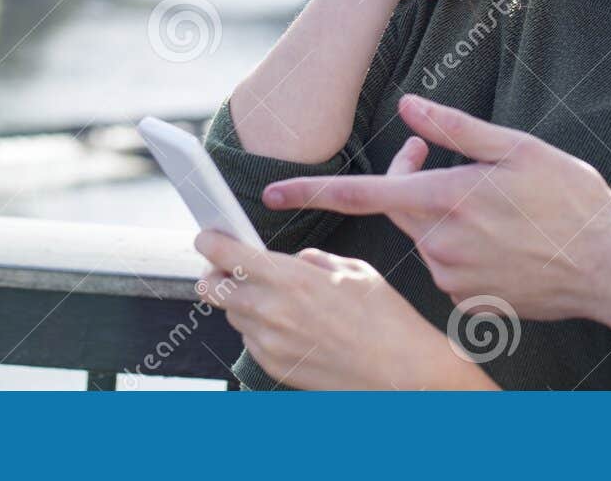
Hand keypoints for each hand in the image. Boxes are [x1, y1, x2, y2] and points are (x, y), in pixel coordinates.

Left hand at [194, 228, 495, 390]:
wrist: (402, 374)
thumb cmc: (386, 321)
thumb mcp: (353, 270)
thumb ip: (312, 260)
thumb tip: (293, 261)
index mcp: (291, 279)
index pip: (226, 254)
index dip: (210, 241)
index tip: (208, 237)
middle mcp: (272, 312)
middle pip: (212, 289)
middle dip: (215, 274)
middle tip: (229, 268)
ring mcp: (271, 344)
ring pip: (232, 315)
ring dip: (242, 303)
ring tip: (275, 300)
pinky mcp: (275, 368)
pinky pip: (252, 341)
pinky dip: (261, 330)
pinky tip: (291, 327)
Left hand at [262, 94, 610, 322]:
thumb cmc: (571, 201)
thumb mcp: (517, 149)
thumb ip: (456, 129)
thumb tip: (408, 108)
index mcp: (447, 200)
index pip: (363, 193)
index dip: (313, 192)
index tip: (271, 194)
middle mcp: (441, 244)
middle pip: (396, 206)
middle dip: (405, 178)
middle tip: (437, 155)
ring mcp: (453, 277)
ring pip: (422, 235)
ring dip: (437, 214)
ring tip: (492, 205)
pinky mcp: (468, 299)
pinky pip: (445, 263)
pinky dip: (458, 244)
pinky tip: (500, 237)